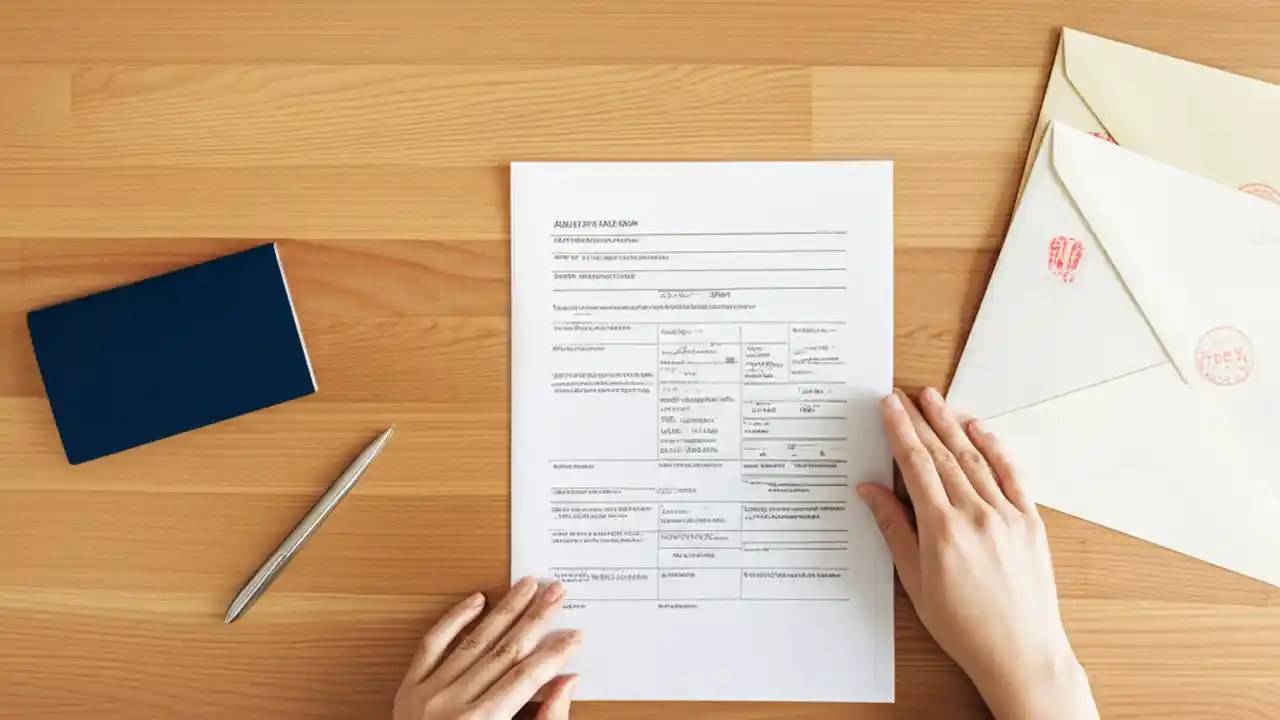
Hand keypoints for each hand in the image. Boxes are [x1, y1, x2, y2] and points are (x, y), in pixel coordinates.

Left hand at [394, 577, 582, 719]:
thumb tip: (567, 684)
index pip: (528, 678)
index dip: (555, 653)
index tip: (575, 634)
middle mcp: (452, 706)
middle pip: (505, 651)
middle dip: (536, 619)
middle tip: (556, 593)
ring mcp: (427, 694)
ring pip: (474, 640)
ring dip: (504, 610)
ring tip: (525, 587)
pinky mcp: (408, 690)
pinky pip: (432, 645)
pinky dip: (453, 620)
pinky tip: (476, 600)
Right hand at [857, 388, 1097, 719]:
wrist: (1020, 652)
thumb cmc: (963, 626)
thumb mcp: (915, 581)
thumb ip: (894, 529)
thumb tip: (870, 490)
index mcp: (943, 530)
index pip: (916, 466)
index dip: (900, 431)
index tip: (887, 406)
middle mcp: (977, 515)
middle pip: (942, 455)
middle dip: (921, 420)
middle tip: (903, 394)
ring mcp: (1007, 515)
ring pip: (974, 458)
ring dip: (952, 425)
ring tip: (934, 399)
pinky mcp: (1030, 522)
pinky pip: (1011, 475)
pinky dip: (995, 448)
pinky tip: (980, 429)